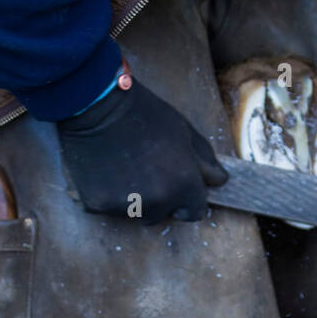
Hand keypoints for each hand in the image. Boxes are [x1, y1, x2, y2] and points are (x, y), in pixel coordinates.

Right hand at [57, 75, 227, 222]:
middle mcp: (157, 202)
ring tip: (125, 167)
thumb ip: (205, 161)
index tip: (179, 189)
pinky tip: (105, 169)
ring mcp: (126, 206)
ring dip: (135, 199)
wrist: (97, 102)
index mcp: (183, 185)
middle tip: (146, 169)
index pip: (196, 212)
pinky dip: (108, 193)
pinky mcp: (98, 205)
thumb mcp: (183, 131)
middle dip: (160, 199)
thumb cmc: (145, 113)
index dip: (189, 200)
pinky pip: (109, 207)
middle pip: (163, 214)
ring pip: (137, 213)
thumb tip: (219, 181)